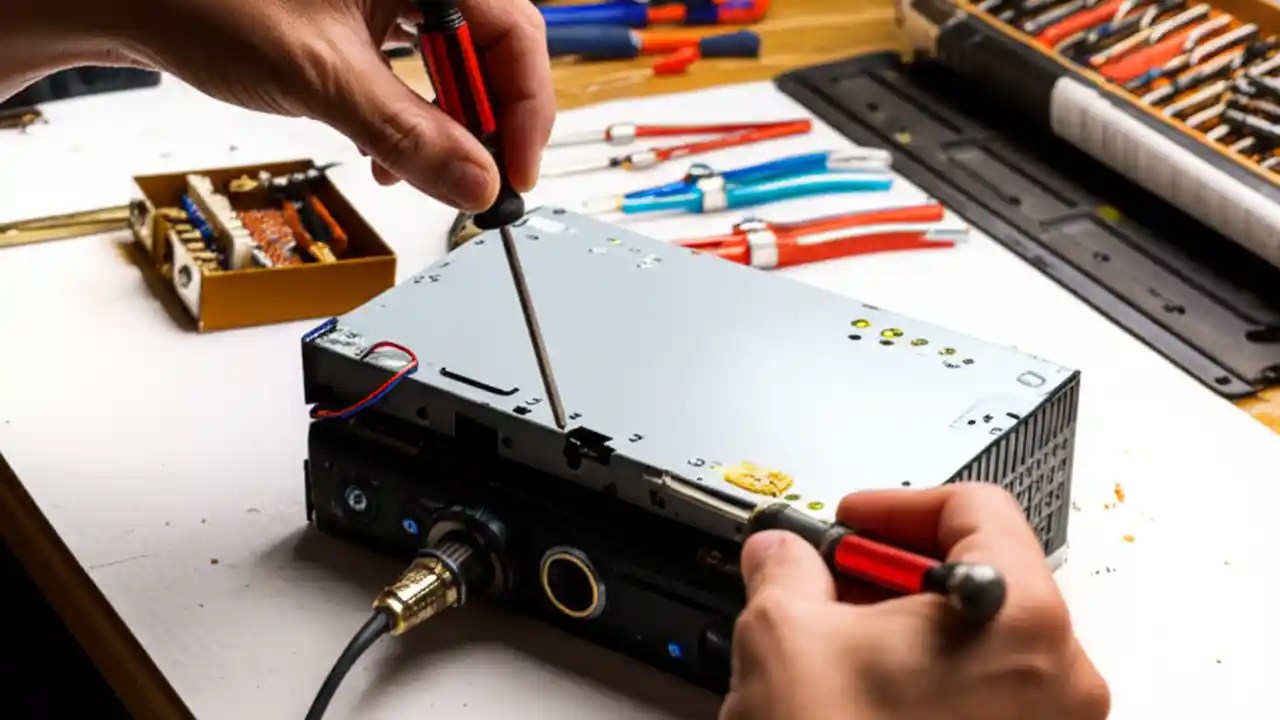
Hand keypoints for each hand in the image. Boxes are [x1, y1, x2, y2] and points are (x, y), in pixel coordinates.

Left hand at [2, 0, 552, 211]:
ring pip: (455, 63)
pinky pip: (416, 66)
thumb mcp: (322, 77)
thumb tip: (476, 182)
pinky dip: (411, 113)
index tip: (513, 171)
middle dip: (485, 122)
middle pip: (492, 50)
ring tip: (416, 170)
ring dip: (446, 126)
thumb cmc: (209, 1)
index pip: (516, 34)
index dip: (525, 110)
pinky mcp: (368, 14)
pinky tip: (386, 148)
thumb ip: (409, 134)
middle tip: (474, 181)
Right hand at [721, 484, 1109, 719]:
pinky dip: (924, 678)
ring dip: (901, 629)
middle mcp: (1058, 677)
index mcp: (1020, 618)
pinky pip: (982, 695)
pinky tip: (860, 694)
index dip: (897, 505)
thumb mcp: (784, 635)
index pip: (975, 509)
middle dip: (889, 575)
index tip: (853, 522)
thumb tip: (780, 553)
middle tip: (831, 585)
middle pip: (978, 576)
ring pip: (976, 641)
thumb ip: (784, 567)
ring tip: (834, 649)